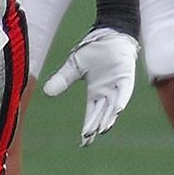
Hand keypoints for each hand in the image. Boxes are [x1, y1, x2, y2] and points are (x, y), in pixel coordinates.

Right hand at [41, 26, 138, 145]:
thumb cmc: (94, 49)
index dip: (87, 127)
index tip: (83, 141)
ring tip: (101, 130)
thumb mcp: (74, 66)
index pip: (91, 114)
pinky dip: (121, 100)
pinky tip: (118, 110)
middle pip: (101, 114)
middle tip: (88, 140)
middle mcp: (108, 92)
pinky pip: (125, 91)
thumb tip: (47, 92)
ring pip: (113, 106)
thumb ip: (62, 79)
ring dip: (108, 117)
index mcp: (96, 92)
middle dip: (95, 126)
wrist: (108, 33)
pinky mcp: (126, 76)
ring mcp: (117, 85)